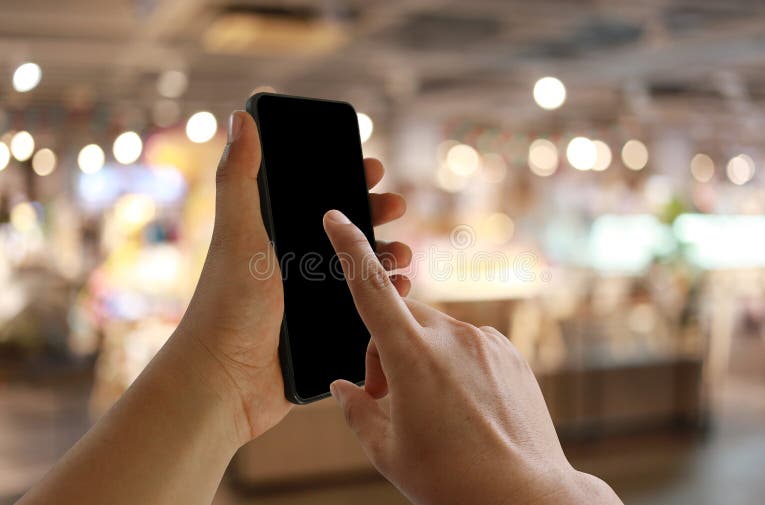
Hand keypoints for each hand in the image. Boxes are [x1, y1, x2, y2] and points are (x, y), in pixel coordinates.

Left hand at [175, 111, 411, 443]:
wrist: (226, 380)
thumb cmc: (226, 305)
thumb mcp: (237, 233)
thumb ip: (239, 177)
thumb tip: (241, 116)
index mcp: (275, 237)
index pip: (318, 198)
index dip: (347, 180)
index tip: (373, 166)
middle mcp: (294, 265)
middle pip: (346, 232)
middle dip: (377, 216)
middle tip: (398, 208)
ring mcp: (312, 301)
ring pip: (361, 270)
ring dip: (387, 257)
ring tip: (404, 254)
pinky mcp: (326, 334)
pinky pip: (365, 309)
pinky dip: (386, 297)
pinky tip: (402, 290)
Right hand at [322, 210, 621, 504]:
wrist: (527, 496)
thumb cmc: (452, 479)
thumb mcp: (388, 451)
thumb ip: (356, 411)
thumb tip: (344, 388)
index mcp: (413, 357)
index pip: (370, 289)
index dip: (349, 248)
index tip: (337, 217)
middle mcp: (452, 337)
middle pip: (400, 323)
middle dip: (386, 353)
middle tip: (389, 400)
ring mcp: (486, 342)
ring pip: (434, 335)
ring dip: (422, 360)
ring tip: (433, 410)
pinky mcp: (509, 352)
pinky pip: (468, 345)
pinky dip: (455, 365)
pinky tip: (465, 406)